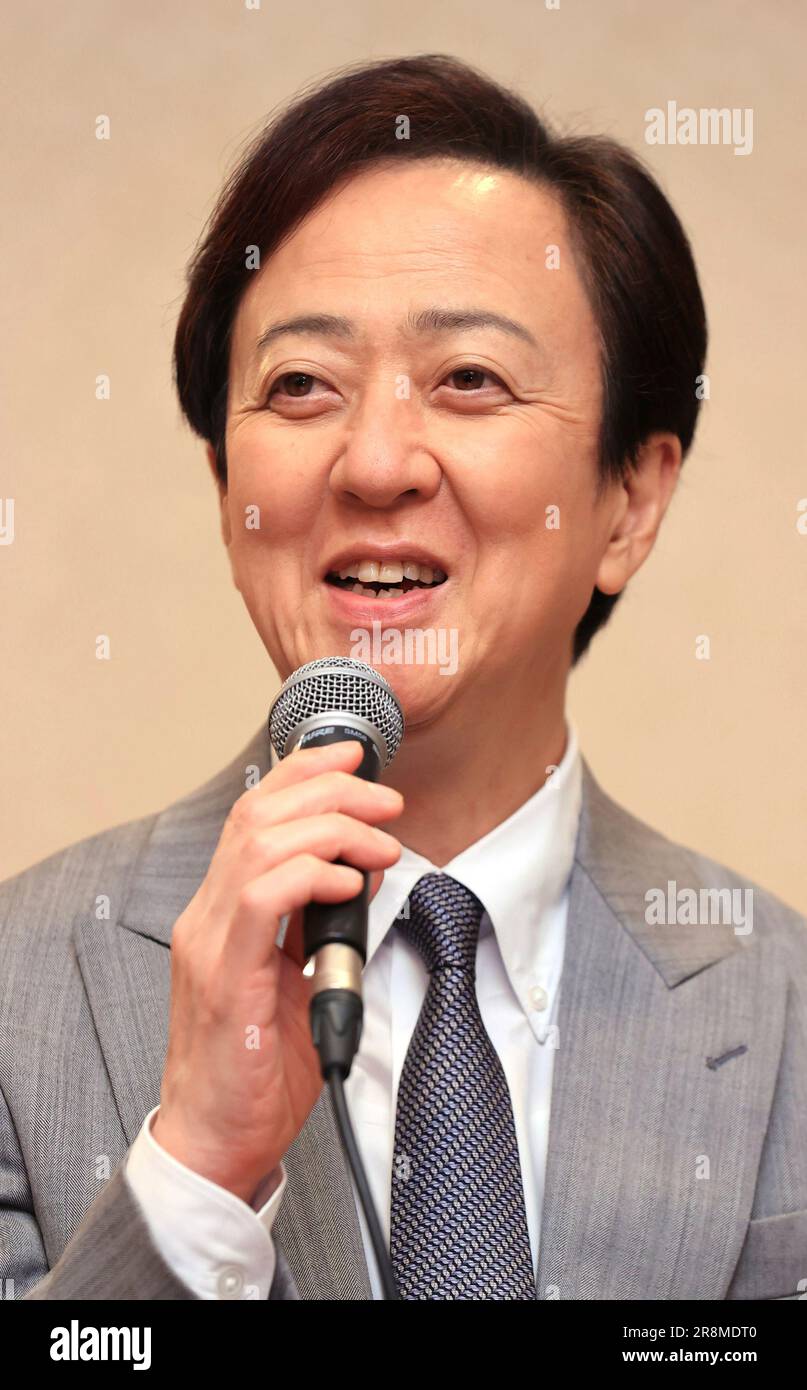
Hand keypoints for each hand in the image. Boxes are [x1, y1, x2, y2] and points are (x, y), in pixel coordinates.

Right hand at [151, 739, 402, 1202]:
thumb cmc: (258, 1068)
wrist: (218, 1140)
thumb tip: (363, 870)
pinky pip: (263, 897)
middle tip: (387, 798)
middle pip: (260, 814)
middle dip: (332, 789)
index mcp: (223, 910)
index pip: (256, 813)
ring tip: (383, 841)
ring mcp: (209, 942)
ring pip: (262, 843)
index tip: (353, 756)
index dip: (304, 772)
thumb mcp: (300, 978)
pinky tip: (351, 882)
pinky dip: (313, 874)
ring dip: (335, 827)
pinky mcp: (223, 976)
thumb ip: (322, 924)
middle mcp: (207, 915)